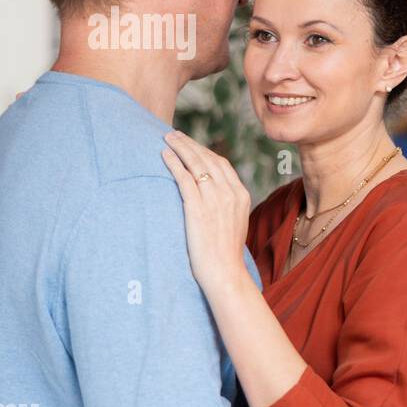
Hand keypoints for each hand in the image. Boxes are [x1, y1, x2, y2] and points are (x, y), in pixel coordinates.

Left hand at [161, 131, 253, 293]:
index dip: (204, 151)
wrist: (225, 272)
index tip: (191, 144)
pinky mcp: (197, 208)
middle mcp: (230, 193)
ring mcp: (214, 199)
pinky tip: (164, 155)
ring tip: (167, 138)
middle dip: (190, 144)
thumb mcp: (234, 224)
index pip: (222, 164)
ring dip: (180, 148)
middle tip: (174, 134)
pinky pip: (184, 178)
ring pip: (196, 164)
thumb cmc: (225, 254)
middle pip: (208, 159)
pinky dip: (174, 164)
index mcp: (241, 195)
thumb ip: (226, 206)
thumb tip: (212, 197)